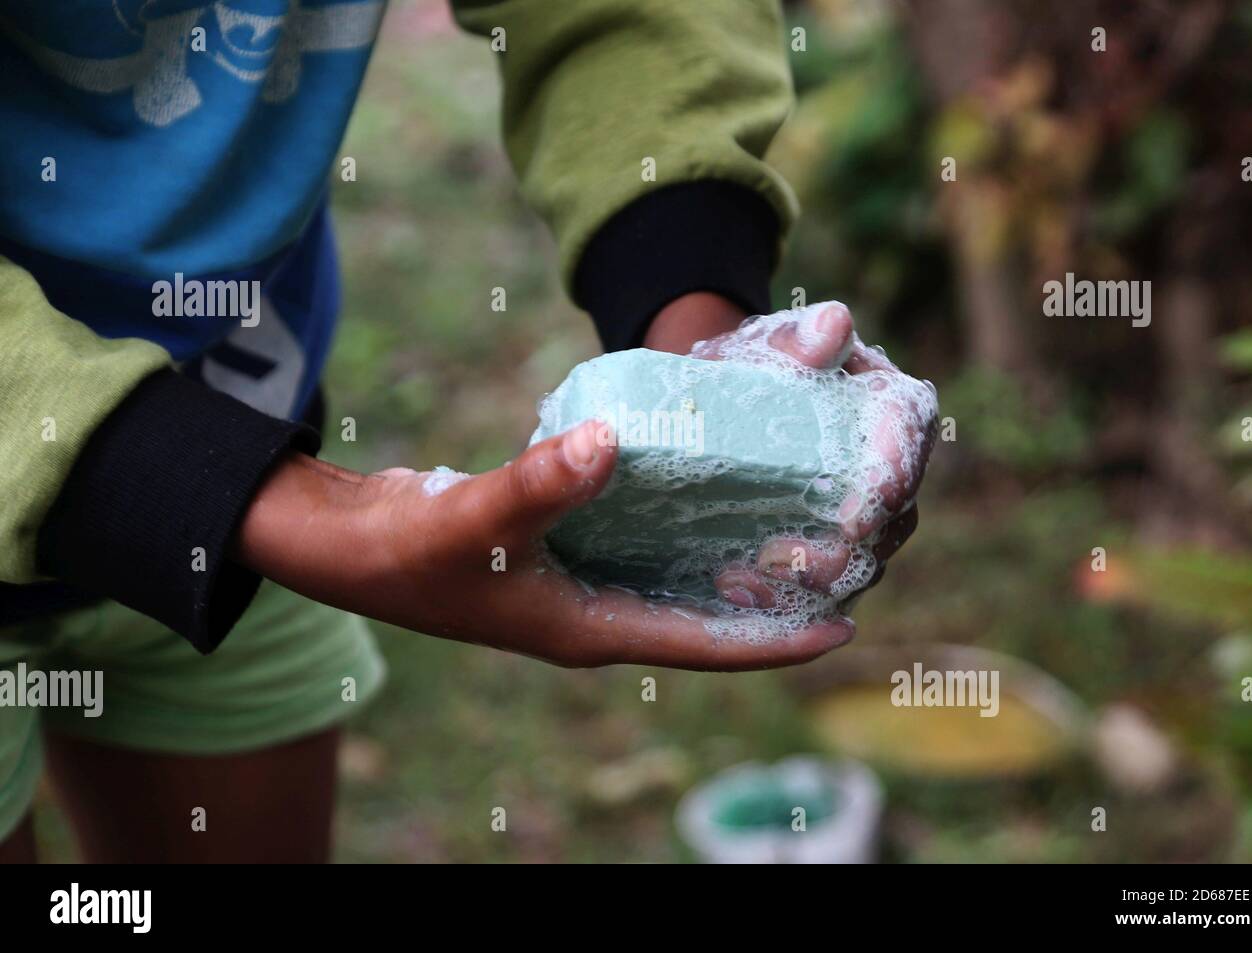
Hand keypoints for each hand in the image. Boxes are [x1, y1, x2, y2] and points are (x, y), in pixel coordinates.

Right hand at [234, 421, 853, 670]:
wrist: (344, 544)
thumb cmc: (401, 552)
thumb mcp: (472, 520)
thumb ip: (536, 485)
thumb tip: (606, 441)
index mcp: (588, 627)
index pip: (700, 644)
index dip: (773, 639)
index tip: (845, 623)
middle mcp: (595, 611)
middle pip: (703, 614)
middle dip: (769, 598)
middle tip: (843, 561)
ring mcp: (580, 582)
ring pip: (677, 577)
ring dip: (732, 561)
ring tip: (797, 524)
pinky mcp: (564, 548)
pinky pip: (644, 540)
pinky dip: (685, 522)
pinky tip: (712, 483)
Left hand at [644, 293, 936, 609]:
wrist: (709, 417)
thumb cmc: (742, 373)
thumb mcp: (755, 350)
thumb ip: (792, 339)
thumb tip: (835, 324)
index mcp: (883, 398)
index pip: (911, 425)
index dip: (893, 471)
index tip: (855, 515)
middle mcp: (888, 463)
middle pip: (897, 511)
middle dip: (848, 546)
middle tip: (786, 558)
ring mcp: (865, 516)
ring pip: (868, 560)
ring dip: (814, 580)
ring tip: (750, 579)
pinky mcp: (832, 556)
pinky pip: (829, 590)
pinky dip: (788, 598)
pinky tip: (735, 592)